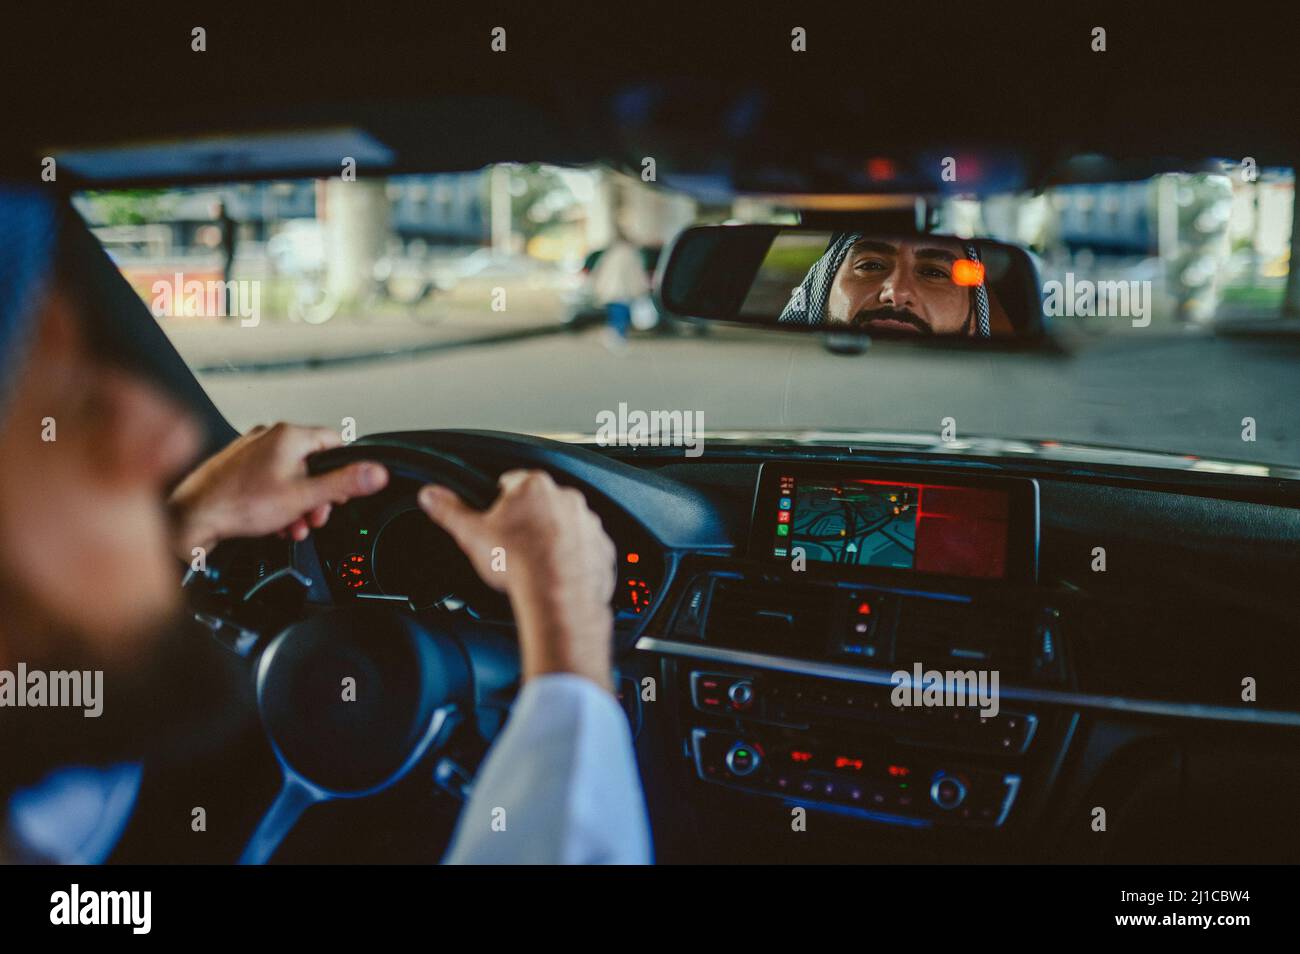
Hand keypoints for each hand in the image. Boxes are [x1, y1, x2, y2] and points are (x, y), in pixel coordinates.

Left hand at [168, 423, 388, 558]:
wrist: (192, 518)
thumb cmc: (237, 505)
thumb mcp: (303, 497)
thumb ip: (344, 483)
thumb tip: (377, 472)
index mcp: (288, 435)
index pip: (336, 441)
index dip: (345, 469)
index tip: (343, 491)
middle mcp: (269, 436)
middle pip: (313, 462)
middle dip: (318, 494)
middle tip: (314, 515)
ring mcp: (251, 450)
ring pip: (291, 475)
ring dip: (298, 503)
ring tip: (292, 524)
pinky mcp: (238, 467)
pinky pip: (270, 480)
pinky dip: (277, 501)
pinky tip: (273, 522)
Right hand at [418, 470, 616, 691]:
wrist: (557, 596)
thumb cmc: (519, 564)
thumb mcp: (471, 535)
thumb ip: (449, 511)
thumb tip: (431, 496)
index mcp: (533, 487)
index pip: (510, 483)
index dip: (498, 503)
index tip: (496, 522)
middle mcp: (566, 499)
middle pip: (540, 504)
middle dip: (527, 521)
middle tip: (513, 547)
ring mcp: (587, 523)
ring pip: (565, 525)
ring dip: (552, 539)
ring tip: (534, 564)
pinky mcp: (601, 548)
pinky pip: (585, 549)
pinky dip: (574, 558)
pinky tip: (557, 574)